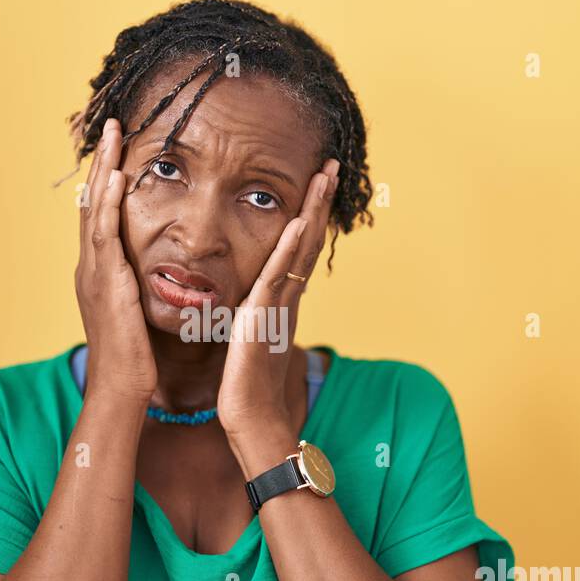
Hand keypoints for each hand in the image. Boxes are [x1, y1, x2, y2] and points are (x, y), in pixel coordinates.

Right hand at [74, 118, 156, 404]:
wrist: (121, 389)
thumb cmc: (135, 361)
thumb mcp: (138, 318)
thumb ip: (143, 293)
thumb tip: (157, 281)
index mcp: (100, 274)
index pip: (102, 216)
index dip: (108, 182)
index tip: (119, 150)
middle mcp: (91, 267)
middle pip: (93, 202)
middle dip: (103, 163)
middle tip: (112, 127)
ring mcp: (94, 272)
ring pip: (96, 208)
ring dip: (105, 168)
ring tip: (115, 135)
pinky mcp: (106, 281)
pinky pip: (106, 232)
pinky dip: (110, 202)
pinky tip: (119, 177)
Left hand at [217, 157, 339, 438]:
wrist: (252, 414)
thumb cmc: (248, 385)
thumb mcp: (252, 339)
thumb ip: (256, 317)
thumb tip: (253, 306)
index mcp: (283, 299)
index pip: (299, 248)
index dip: (311, 214)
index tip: (318, 184)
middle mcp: (288, 296)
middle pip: (309, 239)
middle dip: (320, 201)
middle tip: (330, 165)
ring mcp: (280, 303)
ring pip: (301, 247)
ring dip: (314, 209)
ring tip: (324, 176)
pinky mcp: (265, 314)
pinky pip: (280, 272)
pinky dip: (291, 246)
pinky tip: (300, 220)